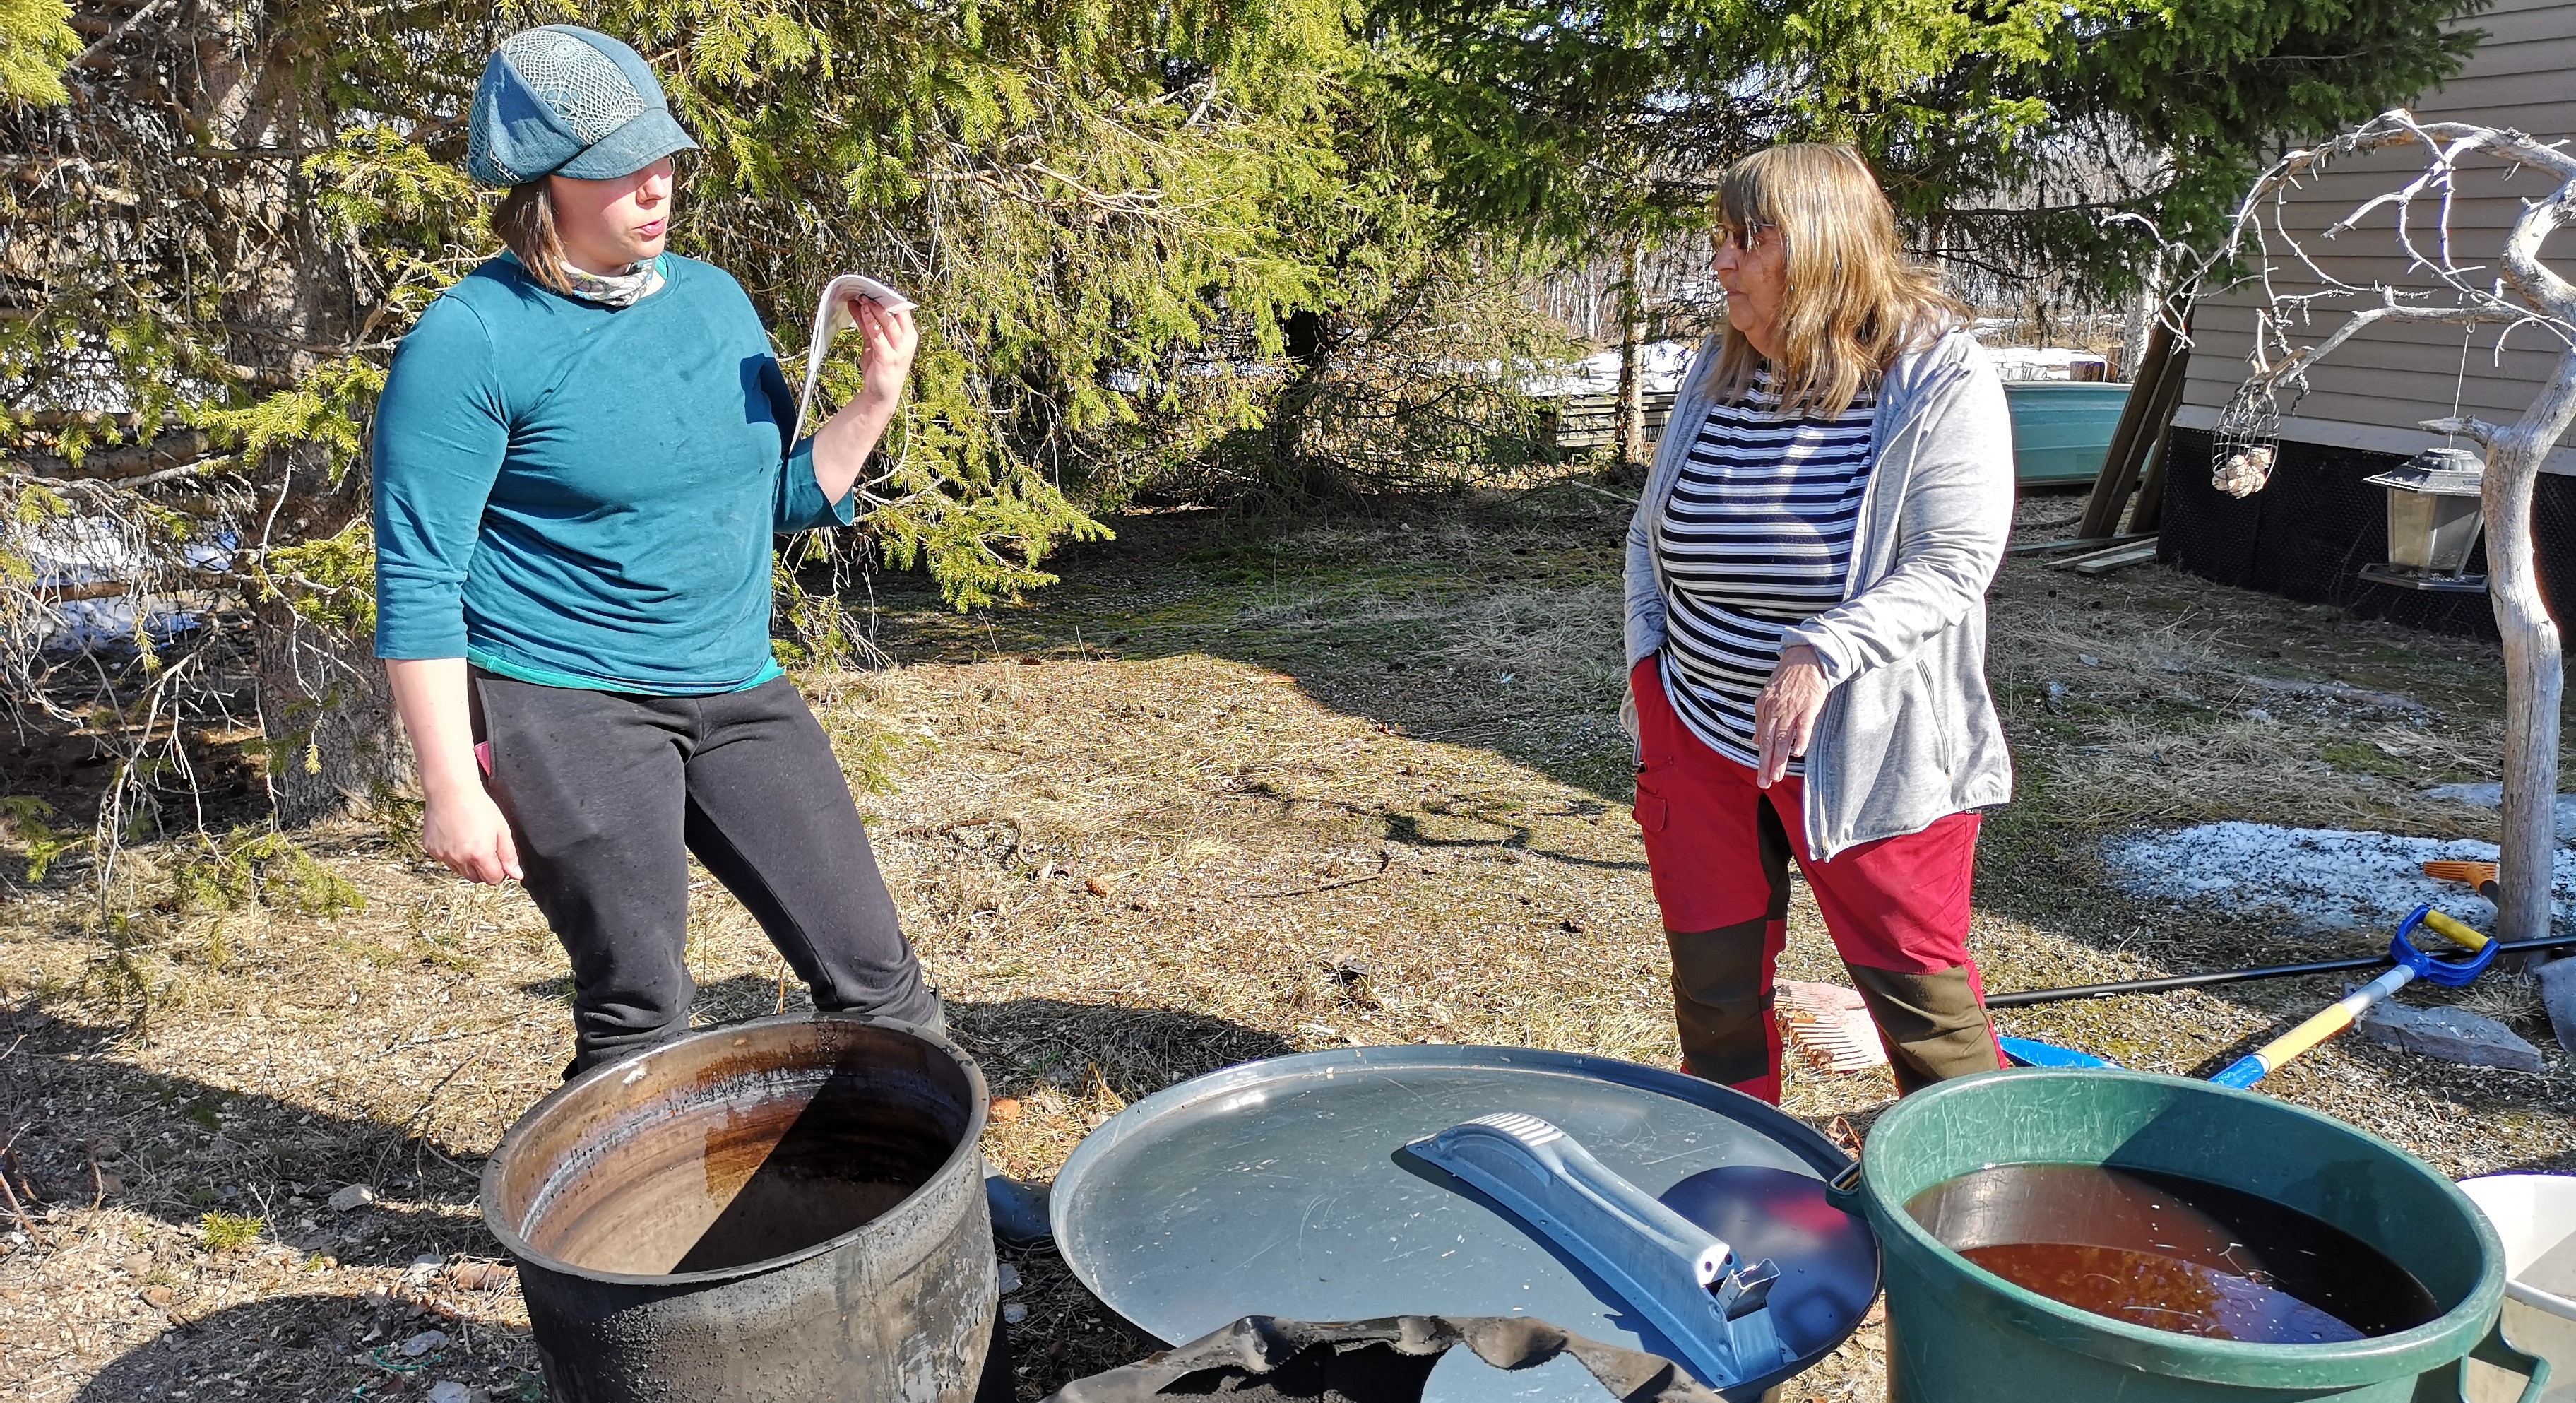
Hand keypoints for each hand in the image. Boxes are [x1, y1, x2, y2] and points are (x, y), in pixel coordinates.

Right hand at [421, 784, 521, 884]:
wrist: (451, 790)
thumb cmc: (480, 806)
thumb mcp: (502, 829)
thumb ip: (509, 855)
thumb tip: (516, 875)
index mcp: (480, 855)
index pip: (493, 879)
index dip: (499, 871)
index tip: (498, 859)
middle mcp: (460, 858)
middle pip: (476, 878)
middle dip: (483, 869)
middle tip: (485, 849)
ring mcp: (443, 855)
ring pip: (459, 870)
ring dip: (466, 862)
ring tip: (469, 839)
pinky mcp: (431, 849)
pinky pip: (445, 859)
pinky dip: (452, 853)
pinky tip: (455, 835)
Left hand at [851, 298, 917, 405]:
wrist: (880, 395)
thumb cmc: (879, 368)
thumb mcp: (873, 342)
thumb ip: (867, 324)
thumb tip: (857, 304)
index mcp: (909, 336)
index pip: (902, 311)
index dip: (889, 298)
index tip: (874, 288)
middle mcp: (907, 342)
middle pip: (896, 314)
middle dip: (880, 300)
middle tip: (866, 291)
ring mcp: (899, 350)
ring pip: (888, 322)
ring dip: (875, 309)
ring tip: (863, 298)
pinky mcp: (888, 357)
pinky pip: (878, 335)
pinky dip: (870, 321)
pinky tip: (863, 311)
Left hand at [1754, 644, 1828, 787]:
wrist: (1809, 655)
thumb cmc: (1790, 676)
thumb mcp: (1770, 695)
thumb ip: (1762, 718)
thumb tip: (1754, 740)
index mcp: (1763, 706)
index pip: (1760, 737)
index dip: (1761, 758)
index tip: (1761, 774)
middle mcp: (1775, 709)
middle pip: (1768, 741)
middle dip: (1765, 764)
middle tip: (1764, 782)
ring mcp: (1791, 707)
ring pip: (1783, 738)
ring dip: (1779, 759)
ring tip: (1777, 776)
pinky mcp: (1809, 704)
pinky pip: (1804, 725)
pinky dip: (1800, 739)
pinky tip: (1797, 754)